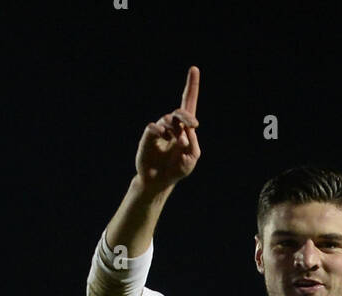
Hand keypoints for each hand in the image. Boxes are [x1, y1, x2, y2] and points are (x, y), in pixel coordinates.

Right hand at [136, 67, 200, 193]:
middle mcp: (171, 125)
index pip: (188, 102)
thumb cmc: (177, 169)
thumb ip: (193, 145)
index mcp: (184, 128)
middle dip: (187, 116)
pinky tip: (165, 137)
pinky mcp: (148, 137)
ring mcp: (159, 130)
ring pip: (168, 120)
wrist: (159, 181)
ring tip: (179, 142)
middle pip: (179, 111)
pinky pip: (153, 127)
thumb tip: (187, 131)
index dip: (191, 86)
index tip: (194, 68)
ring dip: (176, 129)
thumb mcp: (191, 159)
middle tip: (193, 124)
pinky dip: (160, 131)